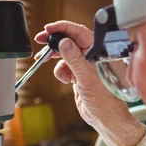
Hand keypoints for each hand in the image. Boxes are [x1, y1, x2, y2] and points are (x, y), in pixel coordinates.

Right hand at [35, 21, 145, 145]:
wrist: (104, 118)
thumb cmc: (104, 99)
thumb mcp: (86, 76)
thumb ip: (74, 58)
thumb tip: (64, 43)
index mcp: (98, 51)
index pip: (79, 32)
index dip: (63, 28)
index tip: (49, 29)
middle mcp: (91, 56)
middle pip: (70, 40)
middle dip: (55, 41)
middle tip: (40, 40)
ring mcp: (85, 65)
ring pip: (65, 54)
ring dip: (55, 58)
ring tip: (44, 59)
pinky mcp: (79, 75)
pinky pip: (65, 67)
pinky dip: (61, 72)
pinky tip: (65, 80)